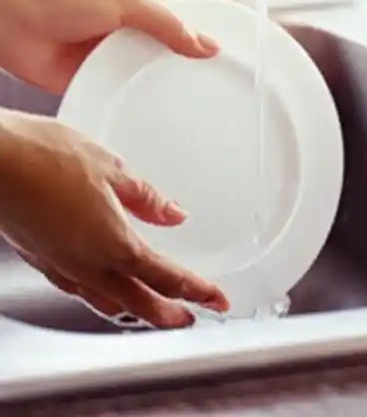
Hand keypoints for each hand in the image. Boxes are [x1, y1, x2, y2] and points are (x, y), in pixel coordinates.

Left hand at [0, 0, 218, 93]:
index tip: (231, 53)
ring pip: (154, 71)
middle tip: (219, 85)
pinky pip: (128, 91)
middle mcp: (135, 26)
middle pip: (175, 47)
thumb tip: (209, 47)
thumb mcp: (128, 2)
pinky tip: (160, 112)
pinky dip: (141, 99)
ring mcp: (118, 53)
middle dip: (192, 63)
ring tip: (197, 104)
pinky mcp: (101, 77)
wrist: (14, 25)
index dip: (209, 31)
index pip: (189, 14)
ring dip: (167, 84)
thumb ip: (170, 24)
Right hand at [0, 110, 229, 327]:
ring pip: (106, 301)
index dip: (197, 291)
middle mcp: (86, 264)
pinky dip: (100, 297)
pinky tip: (103, 289)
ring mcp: (60, 265)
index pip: (166, 277)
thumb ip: (147, 197)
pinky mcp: (39, 259)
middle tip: (191, 319)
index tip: (218, 300)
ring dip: (135, 311)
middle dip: (169, 314)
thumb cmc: (43, 158)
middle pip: (138, 302)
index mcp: (113, 245)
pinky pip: (78, 290)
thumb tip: (175, 215)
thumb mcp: (112, 168)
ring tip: (153, 313)